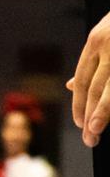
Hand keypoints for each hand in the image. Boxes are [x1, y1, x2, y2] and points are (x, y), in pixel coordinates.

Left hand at [70, 11, 109, 145]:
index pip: (83, 79)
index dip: (79, 104)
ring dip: (104, 111)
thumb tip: (69, 86)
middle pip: (96, 86)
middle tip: (88, 139)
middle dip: (90, 114)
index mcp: (97, 40)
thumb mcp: (105, 38)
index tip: (80, 125)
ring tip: (96, 131)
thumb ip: (92, 62)